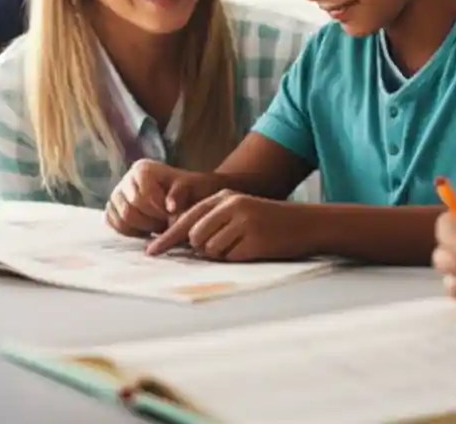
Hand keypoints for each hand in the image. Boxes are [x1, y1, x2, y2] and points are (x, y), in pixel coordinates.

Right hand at [105, 160, 221, 237]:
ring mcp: (118, 194)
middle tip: (167, 225)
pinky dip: (130, 232)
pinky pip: (115, 224)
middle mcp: (126, 179)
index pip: (142, 197)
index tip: (172, 217)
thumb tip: (170, 208)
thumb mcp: (192, 187)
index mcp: (142, 169)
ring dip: (142, 228)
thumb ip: (180, 194)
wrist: (187, 194)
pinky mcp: (114, 208)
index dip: (157, 212)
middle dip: (151, 222)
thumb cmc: (191, 189)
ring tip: (160, 226)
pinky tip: (147, 230)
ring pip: (122, 219)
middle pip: (129, 210)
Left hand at [145, 190, 313, 261]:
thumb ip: (212, 220)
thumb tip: (183, 242)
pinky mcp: (253, 239)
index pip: (186, 218)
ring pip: (211, 250)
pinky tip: (253, 248)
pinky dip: (237, 258)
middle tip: (227, 244)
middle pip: (195, 238)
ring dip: (222, 254)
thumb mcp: (238, 211)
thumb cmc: (266, 222)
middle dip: (203, 248)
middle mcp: (230, 206)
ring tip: (243, 244)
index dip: (167, 238)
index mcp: (223, 197)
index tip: (151, 252)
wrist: (304, 224)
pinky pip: (230, 258)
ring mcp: (242, 222)